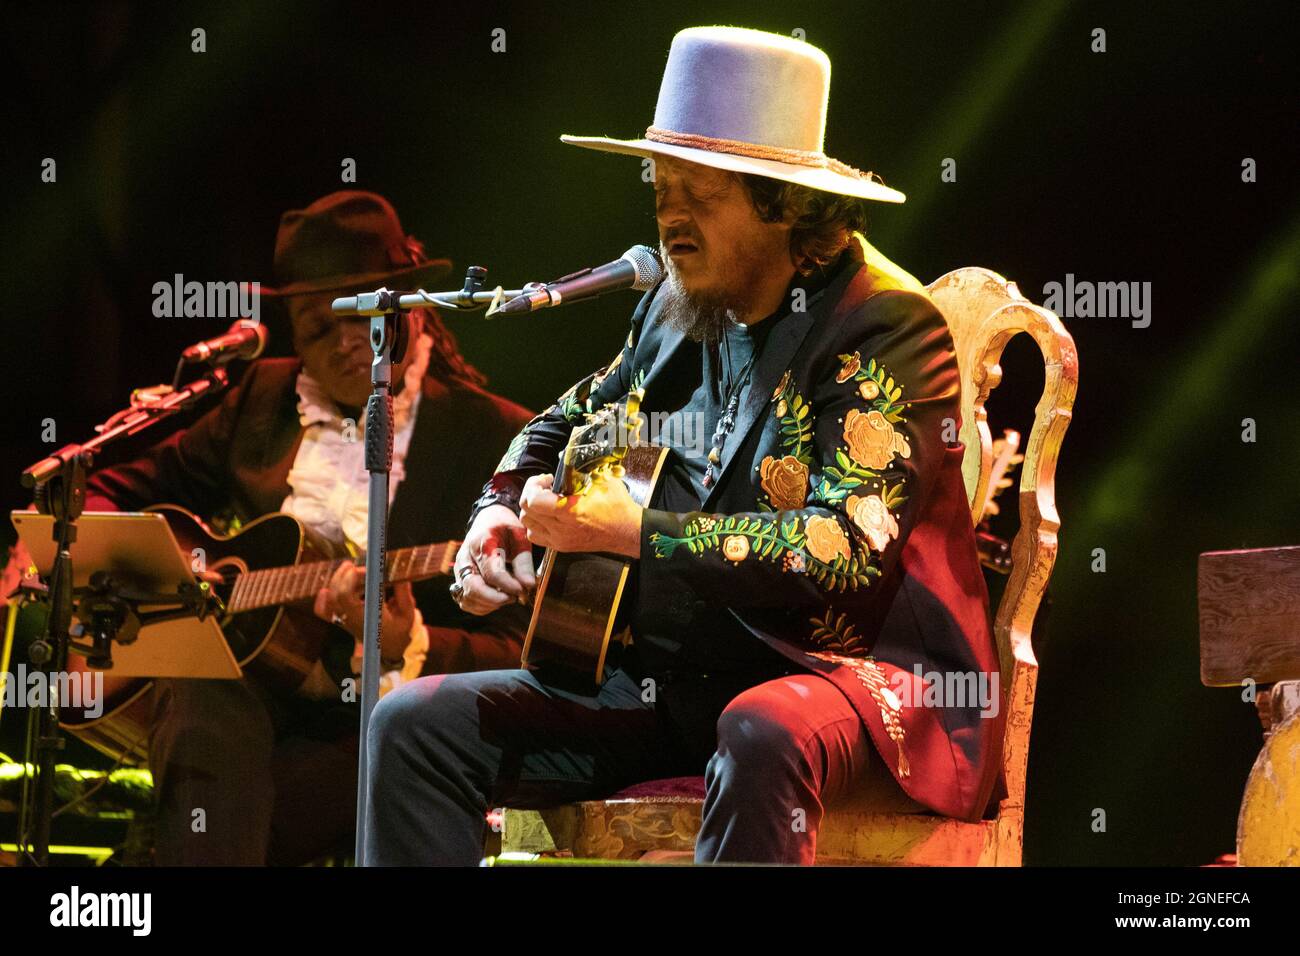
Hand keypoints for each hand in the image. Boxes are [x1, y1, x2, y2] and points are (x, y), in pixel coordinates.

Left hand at [312, 561, 414, 660]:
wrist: (388, 649)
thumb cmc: (399, 631)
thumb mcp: (407, 614)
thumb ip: (404, 595)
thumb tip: (400, 575)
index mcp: (368, 618)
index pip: (348, 597)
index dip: (353, 579)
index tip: (366, 570)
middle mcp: (353, 620)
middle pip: (337, 595)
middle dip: (344, 575)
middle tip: (356, 565)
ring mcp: (344, 621)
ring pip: (330, 599)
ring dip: (337, 580)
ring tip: (349, 569)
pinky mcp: (340, 620)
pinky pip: (323, 612)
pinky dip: (322, 599)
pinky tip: (327, 589)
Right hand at [453, 504, 536, 615]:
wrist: (488, 520)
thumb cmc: (506, 529)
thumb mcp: (520, 538)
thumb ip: (524, 563)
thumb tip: (529, 586)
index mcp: (482, 543)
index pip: (492, 572)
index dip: (509, 586)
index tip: (524, 590)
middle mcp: (465, 558)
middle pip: (474, 588)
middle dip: (497, 599)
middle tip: (516, 596)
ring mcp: (459, 570)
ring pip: (468, 598)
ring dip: (490, 604)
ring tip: (508, 596)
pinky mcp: (459, 580)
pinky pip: (466, 601)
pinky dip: (482, 606)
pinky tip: (497, 599)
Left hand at [519, 472, 642, 559]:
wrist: (627, 531)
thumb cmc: (617, 507)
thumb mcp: (602, 480)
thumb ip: (582, 468)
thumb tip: (567, 455)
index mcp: (570, 512)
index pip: (533, 501)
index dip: (534, 485)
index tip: (547, 479)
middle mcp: (561, 529)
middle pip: (526, 511)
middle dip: (531, 493)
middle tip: (546, 486)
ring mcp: (559, 540)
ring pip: (527, 524)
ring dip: (531, 509)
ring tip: (545, 500)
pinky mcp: (561, 546)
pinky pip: (535, 535)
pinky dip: (535, 524)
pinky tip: (548, 515)